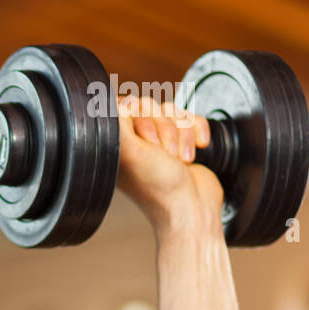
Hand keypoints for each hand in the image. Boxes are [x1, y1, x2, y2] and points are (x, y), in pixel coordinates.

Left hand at [115, 94, 224, 233]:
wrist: (192, 209)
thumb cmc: (159, 187)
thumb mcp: (131, 152)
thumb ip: (118, 123)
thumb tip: (108, 101)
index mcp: (118, 144)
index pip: (125, 106)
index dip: (142, 117)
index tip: (148, 141)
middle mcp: (137, 142)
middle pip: (152, 106)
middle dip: (166, 128)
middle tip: (166, 154)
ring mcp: (162, 142)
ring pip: (173, 111)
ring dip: (182, 133)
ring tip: (182, 159)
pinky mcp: (184, 142)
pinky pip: (192, 117)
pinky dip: (197, 130)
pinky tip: (199, 148)